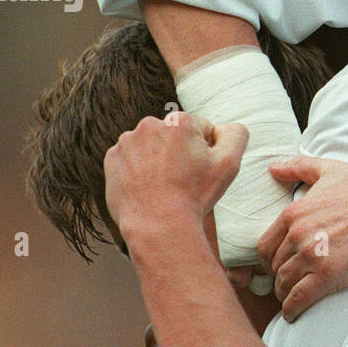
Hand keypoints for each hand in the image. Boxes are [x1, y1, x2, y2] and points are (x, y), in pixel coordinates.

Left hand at [104, 114, 247, 240]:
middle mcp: (150, 125)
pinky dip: (138, 170)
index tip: (200, 172)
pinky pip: (130, 160)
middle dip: (180, 152)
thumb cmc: (194, 195)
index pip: (201, 130)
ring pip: (151, 147)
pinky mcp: (112, 159)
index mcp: (179, 121)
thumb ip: (236, 134)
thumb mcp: (229, 164)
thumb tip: (226, 127)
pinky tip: (147, 188)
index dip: (206, 152)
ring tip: (164, 186)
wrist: (157, 224)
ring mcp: (127, 142)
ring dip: (158, 160)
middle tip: (183, 181)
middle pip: (173, 136)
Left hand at [258, 156, 347, 320]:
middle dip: (277, 279)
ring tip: (289, 300)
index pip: (265, 246)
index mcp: (293, 213)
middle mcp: (297, 235)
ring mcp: (312, 256)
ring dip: (284, 295)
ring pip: (284, 284)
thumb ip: (298, 167)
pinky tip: (292, 314)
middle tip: (284, 286)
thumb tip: (273, 167)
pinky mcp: (329, 275)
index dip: (268, 260)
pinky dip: (292, 309)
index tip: (275, 267)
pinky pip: (299, 298)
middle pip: (274, 267)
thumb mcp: (328, 170)